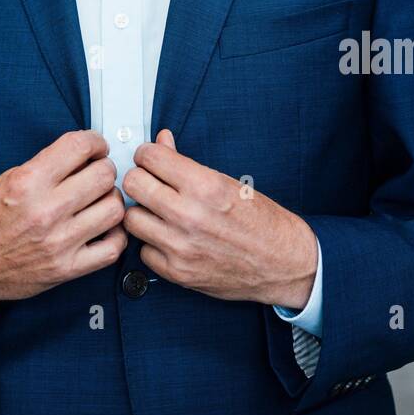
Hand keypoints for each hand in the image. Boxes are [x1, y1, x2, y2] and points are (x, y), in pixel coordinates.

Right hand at [0, 130, 126, 313]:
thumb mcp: (4, 179)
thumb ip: (44, 167)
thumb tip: (80, 156)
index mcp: (27, 183)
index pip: (79, 147)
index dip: (94, 141)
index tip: (95, 146)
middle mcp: (45, 211)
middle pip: (103, 176)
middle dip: (104, 168)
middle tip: (97, 171)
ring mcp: (58, 243)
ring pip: (113, 209)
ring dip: (110, 199)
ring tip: (99, 199)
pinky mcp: (65, 269)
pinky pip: (111, 248)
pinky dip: (115, 234)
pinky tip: (103, 227)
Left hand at [122, 129, 317, 307]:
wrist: (282, 263)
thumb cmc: (261, 221)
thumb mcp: (227, 181)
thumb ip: (186, 162)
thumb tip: (162, 141)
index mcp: (204, 187)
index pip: (149, 157)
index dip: (147, 154)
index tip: (150, 158)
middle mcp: (189, 216)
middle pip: (133, 184)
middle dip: (140, 178)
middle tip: (150, 181)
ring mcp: (181, 247)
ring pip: (131, 218)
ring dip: (142, 211)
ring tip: (157, 210)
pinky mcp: (178, 272)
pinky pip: (143, 251)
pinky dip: (151, 243)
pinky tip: (167, 236)